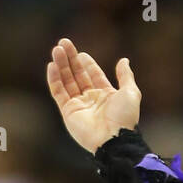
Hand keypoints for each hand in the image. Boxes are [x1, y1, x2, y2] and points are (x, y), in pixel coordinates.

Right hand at [46, 37, 140, 153]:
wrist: (114, 139)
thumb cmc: (124, 117)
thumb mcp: (130, 92)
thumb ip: (125, 76)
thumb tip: (124, 60)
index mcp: (106, 95)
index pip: (93, 75)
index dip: (87, 63)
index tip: (81, 52)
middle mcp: (91, 99)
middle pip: (78, 75)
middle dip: (70, 59)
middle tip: (63, 43)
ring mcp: (79, 105)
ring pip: (67, 81)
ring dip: (61, 65)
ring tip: (56, 49)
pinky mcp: (68, 111)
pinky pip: (58, 92)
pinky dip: (54, 79)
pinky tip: (52, 65)